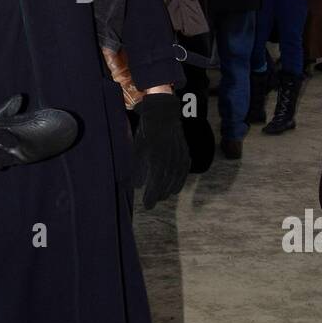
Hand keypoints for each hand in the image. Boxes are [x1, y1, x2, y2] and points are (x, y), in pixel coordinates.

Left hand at [132, 93, 190, 207]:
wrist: (163, 116)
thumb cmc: (146, 133)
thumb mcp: (136, 151)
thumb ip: (136, 170)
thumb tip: (136, 186)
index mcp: (157, 165)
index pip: (154, 189)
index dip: (150, 199)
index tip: (147, 206)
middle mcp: (171, 165)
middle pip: (165, 187)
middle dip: (158, 195)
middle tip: (152, 201)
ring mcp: (180, 160)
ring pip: (175, 182)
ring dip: (168, 190)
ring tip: (162, 195)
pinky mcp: (185, 155)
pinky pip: (183, 174)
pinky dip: (179, 182)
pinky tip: (175, 187)